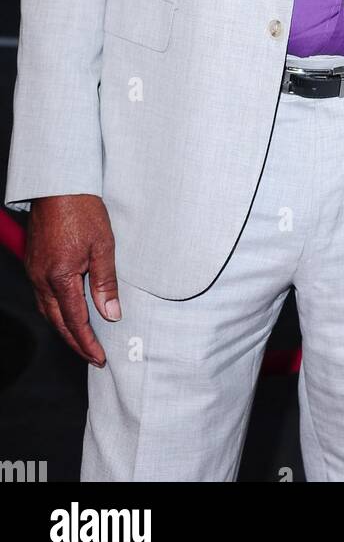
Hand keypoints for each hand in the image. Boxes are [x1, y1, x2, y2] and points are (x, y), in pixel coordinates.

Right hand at [25, 194, 120, 365]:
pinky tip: (67, 310)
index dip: (87, 342)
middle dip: (75, 341)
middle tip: (93, 356)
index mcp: (60, 276)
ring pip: (47, 310)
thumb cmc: (82, 210)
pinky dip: (56, 310)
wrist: (58, 184)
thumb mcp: (103, 245)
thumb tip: (111, 314)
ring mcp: (35, 270)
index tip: (99, 357)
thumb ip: (106, 283)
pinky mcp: (34, 262)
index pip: (74, 320)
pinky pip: (43, 295)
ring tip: (83, 339)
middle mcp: (42, 278)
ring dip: (64, 327)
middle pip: (57, 321)